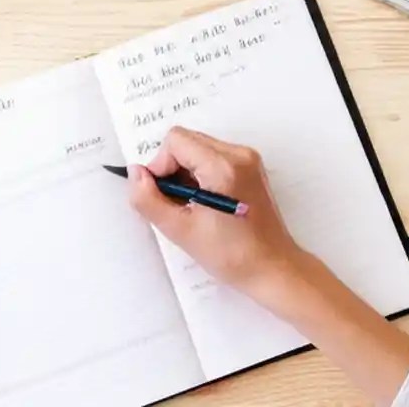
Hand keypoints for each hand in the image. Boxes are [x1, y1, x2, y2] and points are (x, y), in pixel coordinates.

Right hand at [127, 127, 303, 297]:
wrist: (272, 268)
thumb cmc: (232, 255)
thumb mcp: (180, 230)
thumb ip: (149, 199)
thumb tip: (136, 173)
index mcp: (223, 167)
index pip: (175, 141)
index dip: (160, 165)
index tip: (164, 194)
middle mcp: (239, 155)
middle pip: (187, 140)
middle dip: (173, 168)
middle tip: (177, 202)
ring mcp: (248, 159)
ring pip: (199, 148)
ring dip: (187, 172)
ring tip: (193, 205)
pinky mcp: (251, 167)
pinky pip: (214, 156)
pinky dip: (201, 174)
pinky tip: (206, 203)